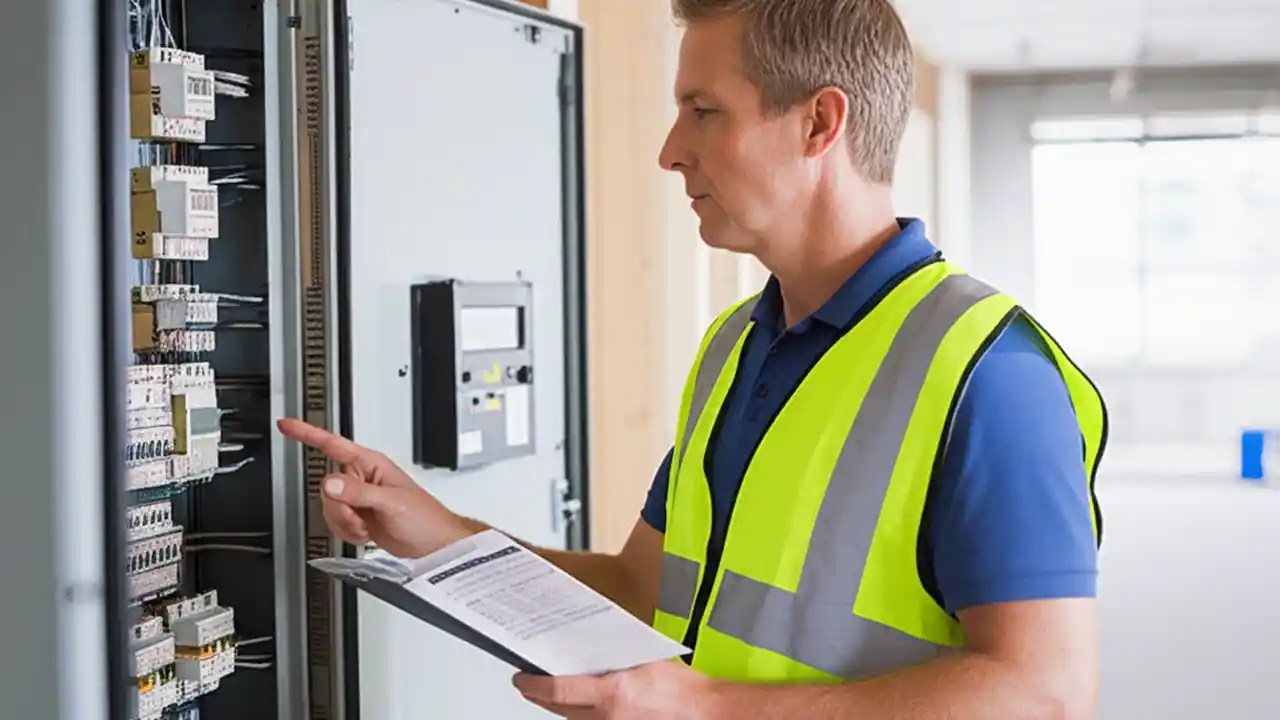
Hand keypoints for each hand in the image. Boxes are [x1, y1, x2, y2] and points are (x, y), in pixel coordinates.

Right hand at [276, 418, 473, 557]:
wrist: (432, 544)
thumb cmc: (424, 517)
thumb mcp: (390, 502)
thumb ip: (357, 493)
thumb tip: (330, 483)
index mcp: (370, 465)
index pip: (332, 444)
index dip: (307, 433)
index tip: (286, 425)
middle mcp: (362, 479)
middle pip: (325, 486)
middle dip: (338, 508)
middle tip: (359, 515)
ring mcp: (358, 499)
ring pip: (328, 508)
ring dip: (345, 523)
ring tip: (367, 525)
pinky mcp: (357, 517)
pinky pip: (336, 523)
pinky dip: (348, 532)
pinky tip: (366, 533)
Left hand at [513, 661, 719, 719]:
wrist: (703, 714)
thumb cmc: (681, 689)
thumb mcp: (643, 662)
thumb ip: (613, 661)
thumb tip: (589, 655)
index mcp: (612, 695)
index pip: (557, 691)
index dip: (533, 685)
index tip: (520, 677)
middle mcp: (607, 718)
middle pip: (558, 710)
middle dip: (538, 697)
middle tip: (526, 683)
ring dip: (559, 707)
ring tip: (549, 693)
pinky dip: (581, 716)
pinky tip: (581, 707)